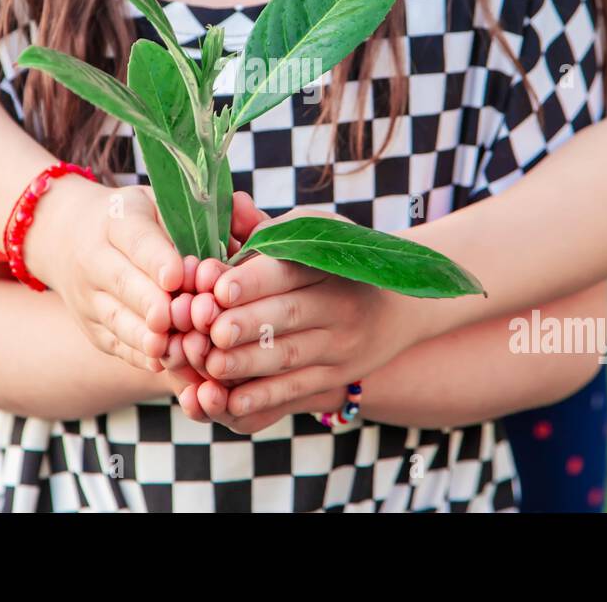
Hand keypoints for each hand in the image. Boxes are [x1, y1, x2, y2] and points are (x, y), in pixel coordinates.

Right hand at [27, 178, 182, 371]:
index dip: (156, 259)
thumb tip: (245, 225)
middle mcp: (95, 257)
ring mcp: (88, 296)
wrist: (70, 237)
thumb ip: (200, 216)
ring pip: (116, 319)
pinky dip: (139, 356)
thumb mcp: (160, 203)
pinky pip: (115, 343)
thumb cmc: (137, 220)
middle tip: (172, 318)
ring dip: (143, 337)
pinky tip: (162, 364)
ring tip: (167, 347)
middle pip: (123, 282)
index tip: (176, 277)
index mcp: (118, 219)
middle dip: (149, 303)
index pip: (137, 238)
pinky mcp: (92, 327)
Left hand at [197, 208, 412, 424]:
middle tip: (209, 330)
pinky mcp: (336, 376)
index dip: (253, 279)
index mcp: (329, 263)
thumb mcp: (314, 235)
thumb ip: (267, 228)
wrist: (397, 307)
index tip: (217, 287)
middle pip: (289, 314)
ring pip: (290, 355)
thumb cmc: (336, 263)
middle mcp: (340, 304)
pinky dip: (265, 398)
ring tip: (211, 366)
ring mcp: (340, 344)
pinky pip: (298, 388)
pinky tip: (233, 403)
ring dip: (248, 364)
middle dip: (246, 324)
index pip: (289, 270)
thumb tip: (233, 204)